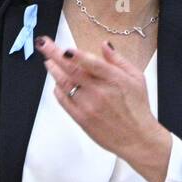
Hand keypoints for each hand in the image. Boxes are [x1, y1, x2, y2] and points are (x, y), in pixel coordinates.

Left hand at [36, 35, 172, 181]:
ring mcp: (88, 105)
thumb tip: (104, 45)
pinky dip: (58, 89)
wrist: (136, 137)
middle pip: (72, 69)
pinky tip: (57, 83)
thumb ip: (118, 60)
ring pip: (64, 84)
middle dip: (54, 54)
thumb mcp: (136, 78)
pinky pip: (63, 100)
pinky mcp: (81, 118)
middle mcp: (99, 91)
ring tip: (48, 62)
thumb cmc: (138, 108)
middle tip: (44, 44)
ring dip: (54, 70)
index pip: (91, 63)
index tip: (64, 47)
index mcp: (114, 79)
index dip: (75, 54)